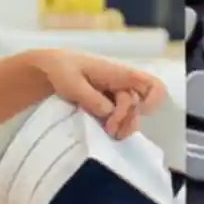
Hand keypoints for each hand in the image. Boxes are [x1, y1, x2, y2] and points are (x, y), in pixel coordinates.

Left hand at [29, 49, 166, 138]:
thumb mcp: (72, 82)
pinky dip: (115, 127)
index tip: (138, 112)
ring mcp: (116, 97)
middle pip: (138, 106)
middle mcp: (123, 85)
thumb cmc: (62, 69)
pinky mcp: (108, 106)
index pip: (151, 84)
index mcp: (119, 73)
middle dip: (126, 119)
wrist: (50, 69)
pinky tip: (104, 133)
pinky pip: (119, 119)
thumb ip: (91, 97)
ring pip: (130, 116)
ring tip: (108, 134)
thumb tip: (109, 112)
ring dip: (122, 126)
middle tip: (109, 129)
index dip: (153, 100)